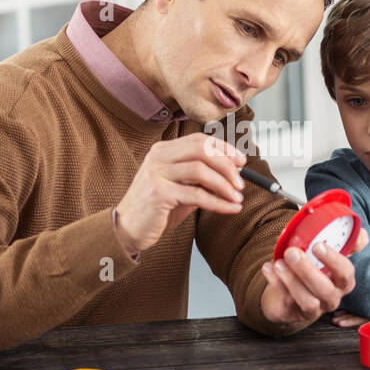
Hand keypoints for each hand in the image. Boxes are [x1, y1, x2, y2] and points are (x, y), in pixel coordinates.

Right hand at [113, 133, 247, 257]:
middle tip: (242, 182)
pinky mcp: (158, 193)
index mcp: (164, 150)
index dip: (224, 149)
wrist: (127, 229)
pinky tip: (230, 209)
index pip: (200, 140)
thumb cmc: (156, 209)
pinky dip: (218, 202)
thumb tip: (233, 175)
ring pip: (201, 171)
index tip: (241, 162)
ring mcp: (156, 173)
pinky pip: (196, 195)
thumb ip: (202, 180)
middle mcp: (159, 156)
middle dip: (227, 165)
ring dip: (225, 185)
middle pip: (202, 150)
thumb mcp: (181, 188)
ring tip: (238, 198)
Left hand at [259, 229, 369, 326]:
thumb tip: (360, 233)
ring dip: (291, 280)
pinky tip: (269, 268)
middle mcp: (330, 298)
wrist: (290, 292)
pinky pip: (285, 302)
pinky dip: (275, 283)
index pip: (346, 273)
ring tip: (279, 263)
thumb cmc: (311, 270)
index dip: (334, 261)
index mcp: (342, 281)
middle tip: (292, 253)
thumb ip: (342, 242)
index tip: (318, 246)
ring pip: (308, 301)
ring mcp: (313, 309)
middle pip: (326, 290)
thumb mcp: (326, 255)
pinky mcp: (293, 314)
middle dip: (307, 270)